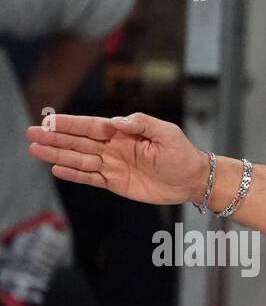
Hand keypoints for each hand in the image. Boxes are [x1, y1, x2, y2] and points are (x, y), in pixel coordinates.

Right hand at [26, 112, 209, 204]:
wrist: (194, 180)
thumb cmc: (182, 153)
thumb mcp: (166, 133)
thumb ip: (141, 123)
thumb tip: (117, 121)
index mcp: (123, 133)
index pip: (90, 126)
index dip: (69, 124)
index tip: (48, 121)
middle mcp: (113, 147)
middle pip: (78, 142)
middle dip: (55, 138)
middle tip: (31, 134)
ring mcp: (113, 165)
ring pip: (80, 159)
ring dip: (58, 155)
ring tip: (35, 150)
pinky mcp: (117, 183)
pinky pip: (91, 178)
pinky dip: (74, 174)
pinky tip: (57, 169)